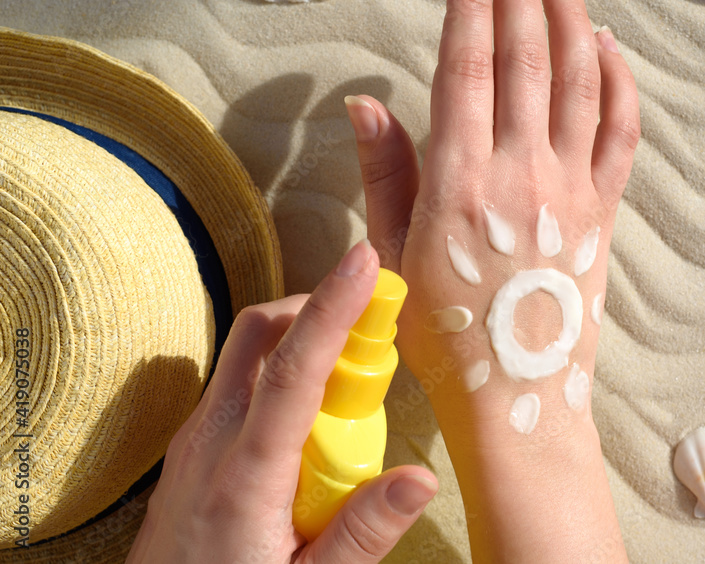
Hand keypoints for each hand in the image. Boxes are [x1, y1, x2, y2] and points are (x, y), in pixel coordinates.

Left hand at [127, 241, 437, 562]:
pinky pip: (240, 381)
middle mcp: (210, 441)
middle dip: (318, 309)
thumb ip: (363, 532)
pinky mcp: (193, 444)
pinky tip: (313, 419)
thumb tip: (420, 478)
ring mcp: (194, 438)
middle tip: (374, 324)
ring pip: (248, 352)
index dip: (331, 309)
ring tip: (352, 383)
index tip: (363, 263)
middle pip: (260, 335)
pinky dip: (281, 371)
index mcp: (244, 477)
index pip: (291, 371)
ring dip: (301, 341)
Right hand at [347, 0, 636, 562]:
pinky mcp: (602, 211)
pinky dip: (617, 83)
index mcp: (458, 182)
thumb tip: (366, 101)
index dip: (469, 8)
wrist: (518, 400)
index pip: (465, 70)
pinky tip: (606, 48)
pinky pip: (619, 133)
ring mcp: (570, 190)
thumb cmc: (445, 338)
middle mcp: (520, 174)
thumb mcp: (393, 257)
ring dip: (570, 20)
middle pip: (525, 60)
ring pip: (577, 83)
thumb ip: (385, 172)